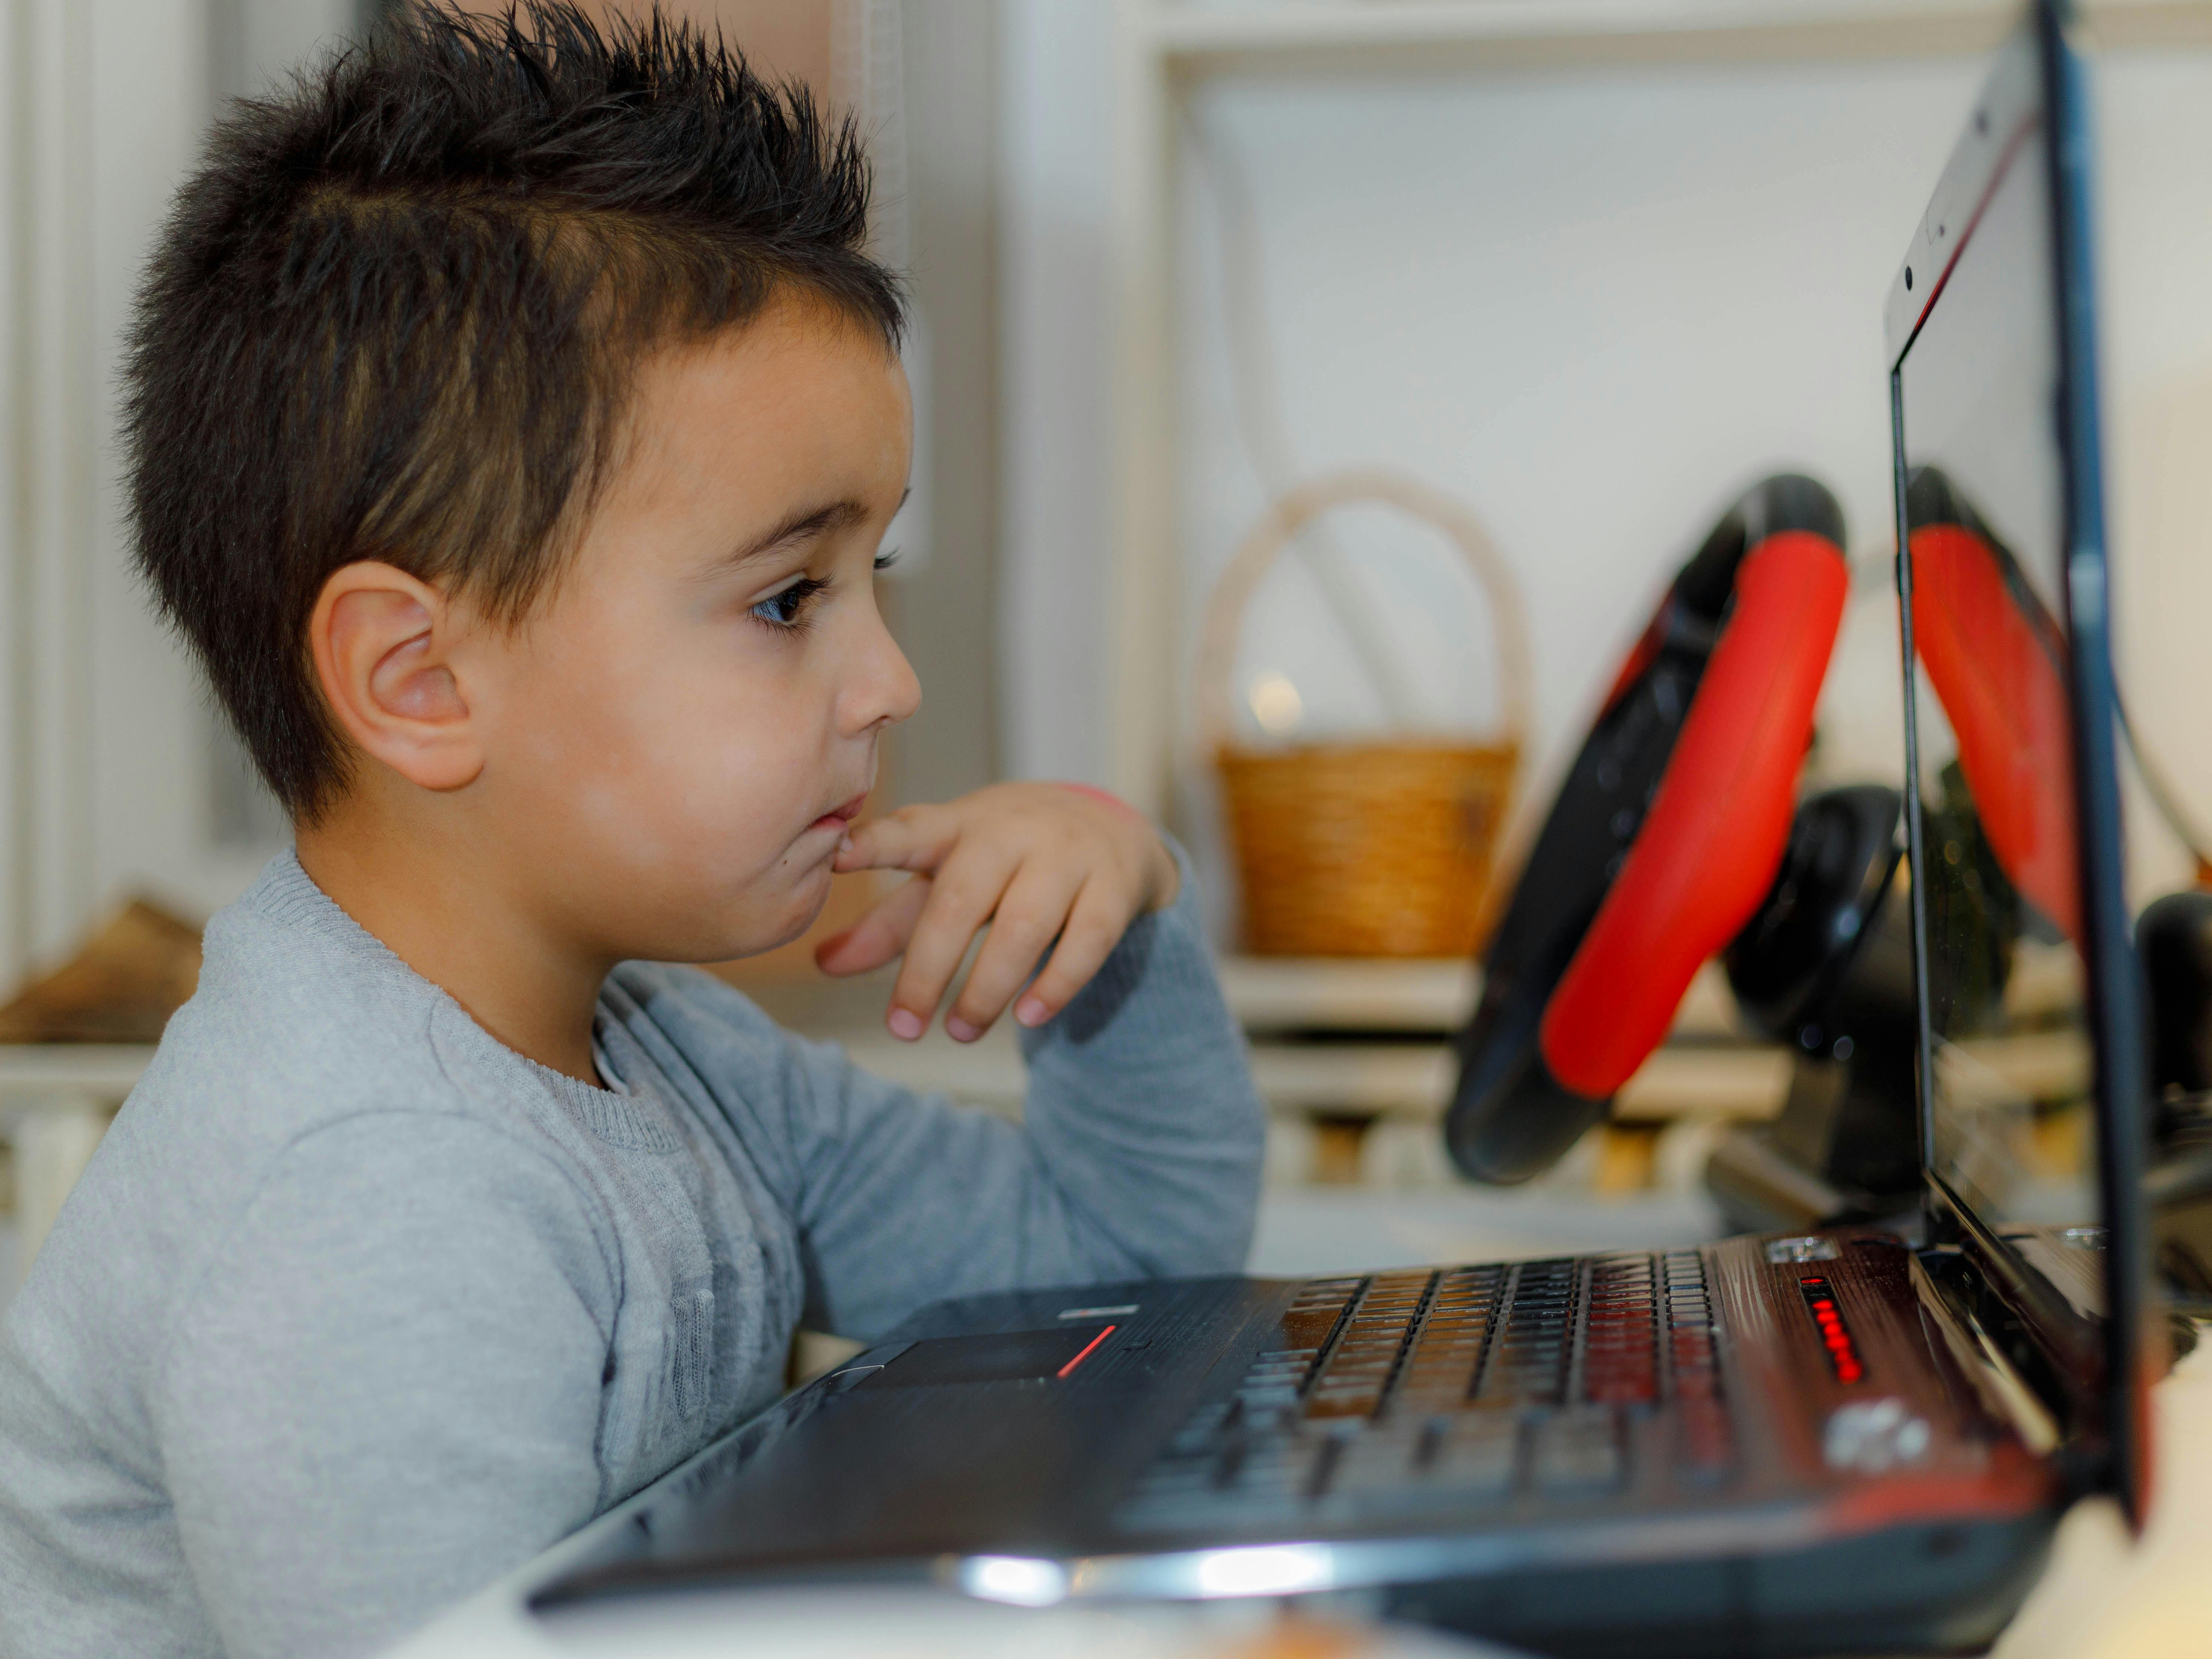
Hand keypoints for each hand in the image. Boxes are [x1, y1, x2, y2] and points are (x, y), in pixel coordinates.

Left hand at [813, 782, 1179, 1041]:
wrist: (1111, 827)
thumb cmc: (1006, 860)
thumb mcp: (946, 877)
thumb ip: (889, 922)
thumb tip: (821, 963)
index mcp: (958, 826)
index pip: (911, 831)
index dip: (873, 842)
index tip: (837, 853)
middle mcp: (1010, 833)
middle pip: (961, 898)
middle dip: (928, 968)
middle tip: (903, 1028)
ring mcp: (1067, 856)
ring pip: (1025, 924)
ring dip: (987, 987)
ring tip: (960, 1032)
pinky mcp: (1113, 886)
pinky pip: (1088, 940)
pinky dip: (1058, 984)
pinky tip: (1030, 1018)